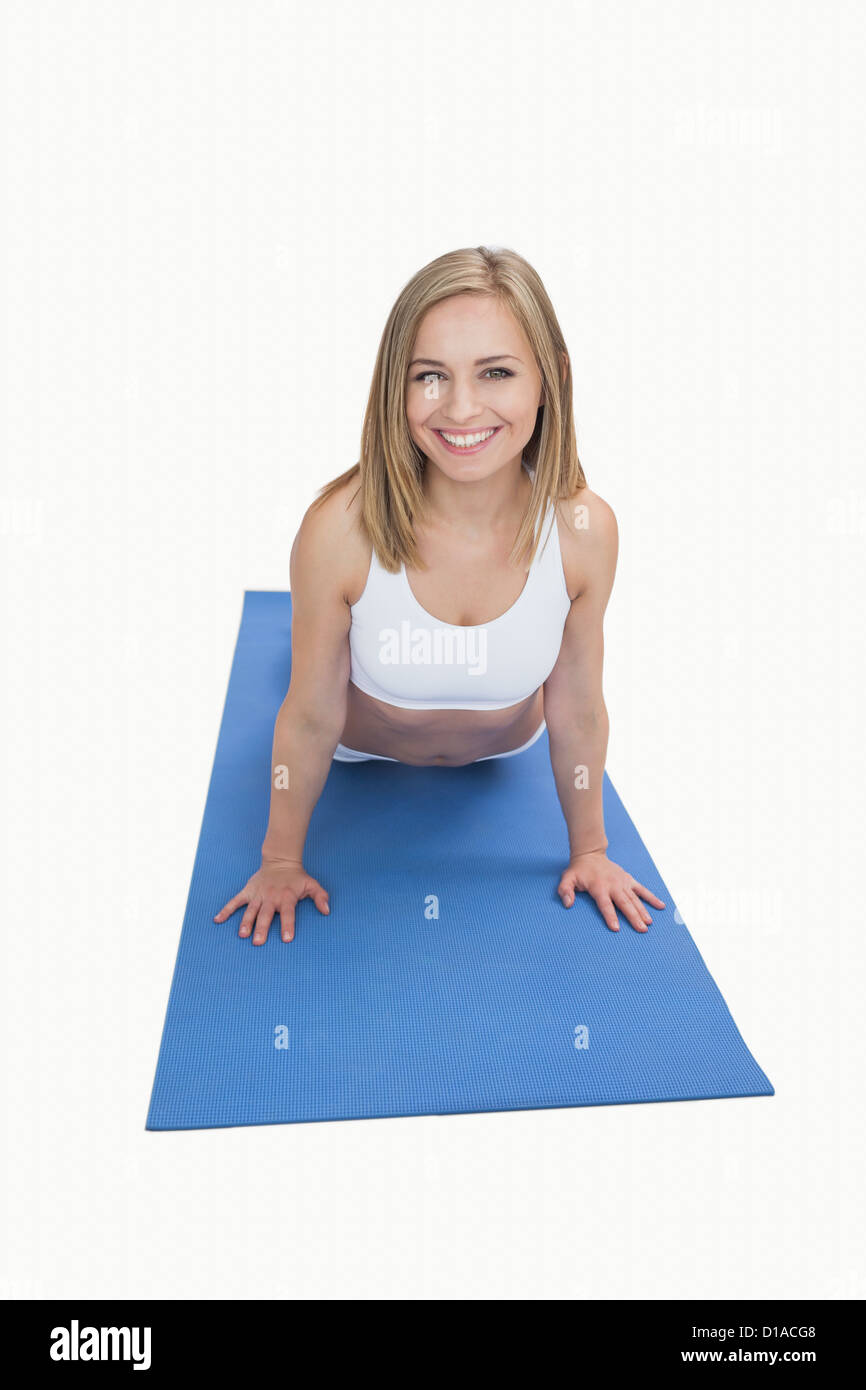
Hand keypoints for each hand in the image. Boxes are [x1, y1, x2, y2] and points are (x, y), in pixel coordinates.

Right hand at [213, 857, 329, 943]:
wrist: (280, 861)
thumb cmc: (297, 878)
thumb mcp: (312, 885)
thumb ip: (321, 897)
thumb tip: (327, 911)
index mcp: (287, 897)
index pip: (288, 913)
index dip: (288, 925)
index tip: (287, 938)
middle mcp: (271, 897)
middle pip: (266, 915)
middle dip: (262, 928)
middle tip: (258, 942)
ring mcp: (258, 895)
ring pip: (250, 910)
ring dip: (246, 922)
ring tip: (242, 935)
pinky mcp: (248, 892)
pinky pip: (235, 901)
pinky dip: (226, 910)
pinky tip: (218, 920)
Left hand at [557, 851, 664, 932]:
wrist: (591, 855)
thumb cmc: (579, 871)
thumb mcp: (567, 879)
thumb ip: (565, 890)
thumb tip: (567, 904)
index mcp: (599, 887)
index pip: (605, 905)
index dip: (610, 916)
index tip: (616, 928)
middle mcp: (613, 885)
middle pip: (625, 904)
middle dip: (633, 917)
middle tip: (642, 930)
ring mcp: (623, 882)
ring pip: (635, 899)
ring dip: (643, 911)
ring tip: (649, 923)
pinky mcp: (629, 880)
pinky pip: (642, 890)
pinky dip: (651, 898)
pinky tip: (661, 906)